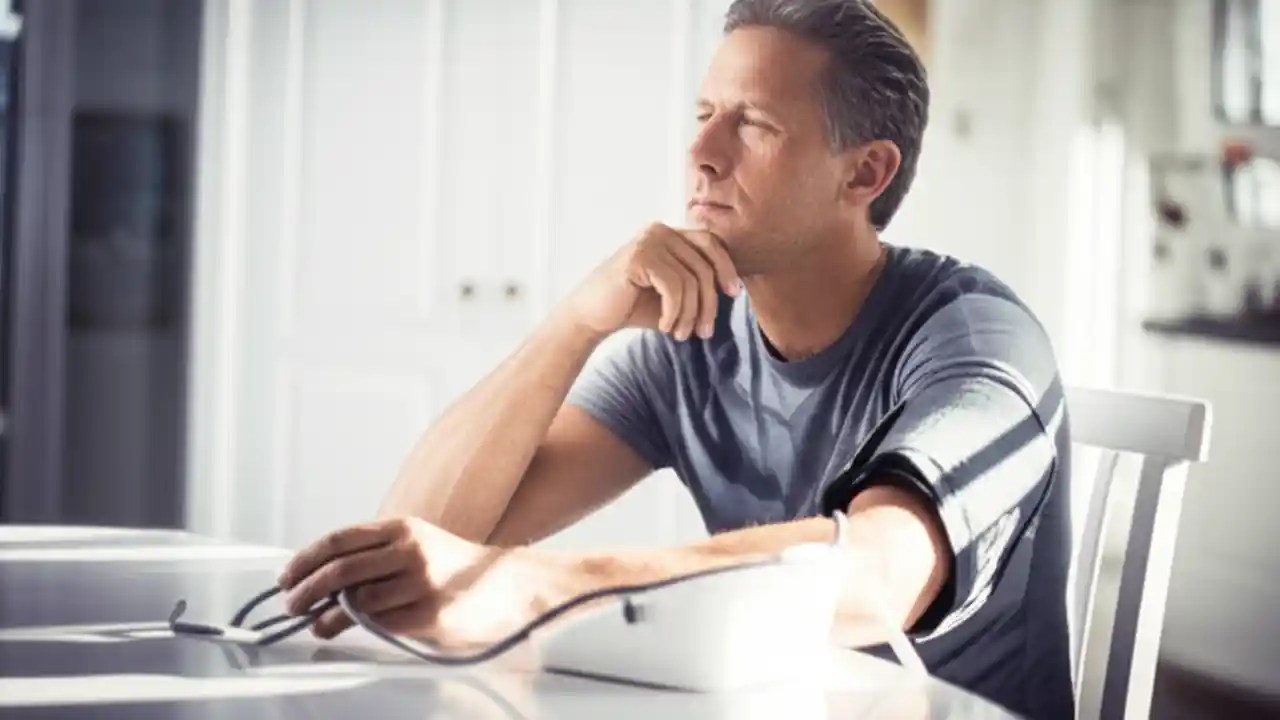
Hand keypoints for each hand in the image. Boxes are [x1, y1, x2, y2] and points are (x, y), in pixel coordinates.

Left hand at [277, 517, 547, 645]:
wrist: (504, 585)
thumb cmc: (450, 566)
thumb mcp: (414, 543)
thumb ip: (373, 553)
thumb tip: (319, 576)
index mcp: (402, 527)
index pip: (340, 540)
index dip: (306, 559)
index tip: (287, 577)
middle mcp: (410, 550)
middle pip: (341, 570)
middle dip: (307, 590)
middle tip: (291, 604)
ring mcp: (420, 582)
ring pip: (355, 600)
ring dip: (326, 615)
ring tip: (315, 623)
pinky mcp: (428, 614)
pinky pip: (378, 622)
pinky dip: (353, 626)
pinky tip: (341, 628)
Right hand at [560, 223, 740, 341]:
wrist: (591, 316)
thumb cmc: (633, 307)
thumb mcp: (673, 294)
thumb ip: (696, 285)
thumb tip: (733, 288)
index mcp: (669, 234)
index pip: (711, 243)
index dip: (727, 267)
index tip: (733, 294)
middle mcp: (660, 230)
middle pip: (704, 264)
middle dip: (710, 302)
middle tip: (705, 331)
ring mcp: (649, 240)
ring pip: (691, 280)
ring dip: (690, 314)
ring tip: (681, 334)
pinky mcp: (639, 257)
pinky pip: (674, 287)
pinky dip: (675, 312)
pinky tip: (666, 326)